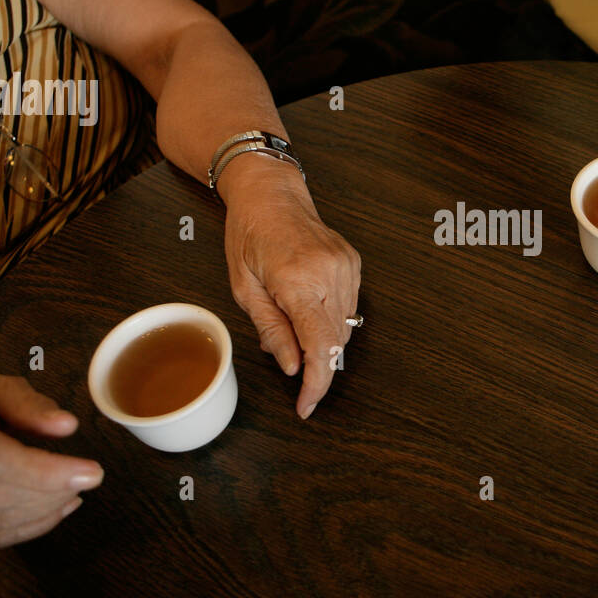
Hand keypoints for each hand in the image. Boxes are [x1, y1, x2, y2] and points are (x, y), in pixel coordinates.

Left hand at [221, 160, 361, 418]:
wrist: (271, 192)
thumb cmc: (249, 234)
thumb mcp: (244, 288)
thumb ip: (272, 330)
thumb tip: (292, 366)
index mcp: (297, 280)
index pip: (319, 346)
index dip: (317, 383)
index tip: (308, 405)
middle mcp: (328, 273)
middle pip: (337, 341)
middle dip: (319, 367)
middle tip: (298, 381)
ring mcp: (346, 267)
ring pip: (345, 327)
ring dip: (324, 342)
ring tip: (296, 332)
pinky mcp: (353, 263)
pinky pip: (349, 306)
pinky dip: (331, 320)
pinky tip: (310, 310)